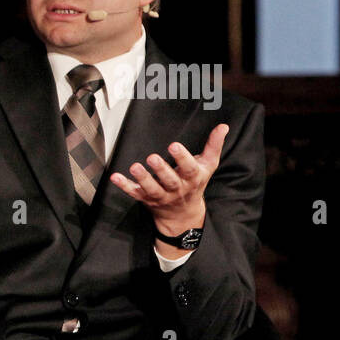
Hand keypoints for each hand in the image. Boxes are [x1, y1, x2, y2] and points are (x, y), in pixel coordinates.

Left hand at [109, 123, 228, 235]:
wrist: (183, 213)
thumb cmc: (195, 183)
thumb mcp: (208, 166)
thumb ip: (214, 146)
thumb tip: (223, 126)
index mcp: (192, 178)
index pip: (189, 169)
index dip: (182, 158)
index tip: (174, 146)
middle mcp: (177, 188)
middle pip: (170, 180)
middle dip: (161, 170)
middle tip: (152, 158)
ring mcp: (160, 195)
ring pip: (152, 189)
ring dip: (143, 178)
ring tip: (135, 167)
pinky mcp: (146, 198)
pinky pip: (134, 193)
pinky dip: (124, 186)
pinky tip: (115, 177)